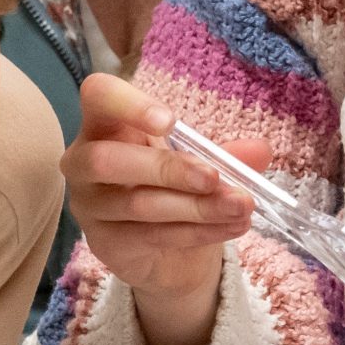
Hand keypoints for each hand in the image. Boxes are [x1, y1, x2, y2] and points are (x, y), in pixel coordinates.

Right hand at [61, 73, 268, 344]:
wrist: (163, 249)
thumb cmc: (172, 185)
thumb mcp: (200, 162)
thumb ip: (225, 154)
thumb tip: (260, 149)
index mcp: (106, 123)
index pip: (97, 95)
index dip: (128, 105)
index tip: (171, 123)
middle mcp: (84, 161)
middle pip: (107, 160)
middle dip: (167, 169)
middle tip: (213, 177)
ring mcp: (89, 206)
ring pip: (137, 204)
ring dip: (196, 206)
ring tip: (240, 205)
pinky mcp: (104, 243)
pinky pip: (151, 236)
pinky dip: (198, 232)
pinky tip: (231, 226)